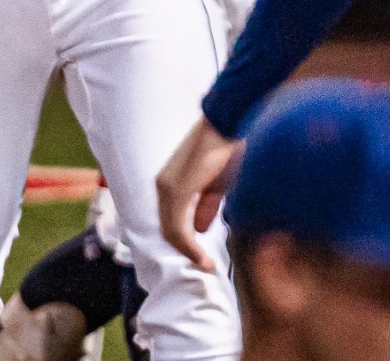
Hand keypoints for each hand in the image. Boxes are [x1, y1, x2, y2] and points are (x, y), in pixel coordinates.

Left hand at [155, 119, 244, 271]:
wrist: (227, 125)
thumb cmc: (225, 150)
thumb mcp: (216, 185)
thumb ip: (205, 206)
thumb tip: (200, 229)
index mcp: (171, 183)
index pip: (172, 220)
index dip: (186, 242)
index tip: (203, 257)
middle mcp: (163, 186)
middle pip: (169, 229)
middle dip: (186, 250)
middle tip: (205, 264)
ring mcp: (167, 188)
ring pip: (172, 231)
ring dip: (189, 251)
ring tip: (206, 264)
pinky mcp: (176, 191)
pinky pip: (178, 227)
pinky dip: (190, 246)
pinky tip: (203, 257)